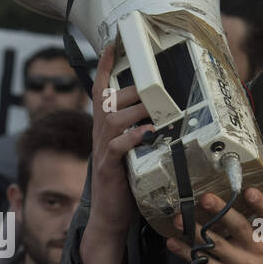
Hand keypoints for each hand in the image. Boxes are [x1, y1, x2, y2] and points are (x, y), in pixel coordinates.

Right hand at [85, 44, 151, 238]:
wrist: (111, 217)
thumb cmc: (126, 183)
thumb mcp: (133, 151)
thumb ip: (141, 131)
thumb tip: (162, 114)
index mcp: (105, 129)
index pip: (100, 92)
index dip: (104, 69)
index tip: (112, 46)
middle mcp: (100, 136)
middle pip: (110, 101)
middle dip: (133, 91)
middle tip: (156, 90)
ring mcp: (102, 151)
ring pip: (113, 119)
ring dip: (135, 111)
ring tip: (156, 110)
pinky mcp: (108, 169)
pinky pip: (116, 146)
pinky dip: (132, 137)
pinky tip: (147, 134)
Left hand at [167, 187, 262, 263]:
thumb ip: (252, 232)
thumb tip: (223, 209)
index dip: (261, 204)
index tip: (249, 190)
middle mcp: (257, 250)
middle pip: (240, 227)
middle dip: (222, 210)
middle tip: (205, 198)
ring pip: (216, 244)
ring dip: (195, 230)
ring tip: (178, 219)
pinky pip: (204, 263)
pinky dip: (186, 252)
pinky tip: (173, 243)